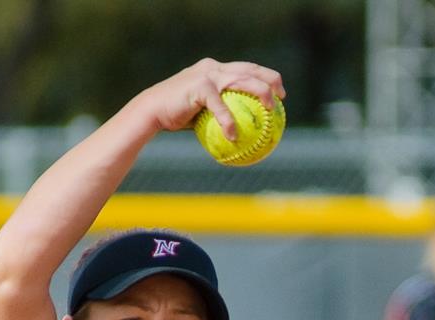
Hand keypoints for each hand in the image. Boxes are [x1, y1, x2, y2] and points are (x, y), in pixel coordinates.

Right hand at [141, 59, 285, 136]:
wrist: (153, 111)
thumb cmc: (177, 116)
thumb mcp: (202, 112)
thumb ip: (220, 113)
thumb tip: (242, 132)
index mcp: (215, 69)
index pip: (246, 68)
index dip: (265, 76)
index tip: (278, 92)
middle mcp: (213, 67)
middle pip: (249, 69)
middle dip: (270, 80)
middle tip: (281, 98)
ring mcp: (207, 74)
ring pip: (242, 80)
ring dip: (260, 94)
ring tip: (270, 112)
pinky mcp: (199, 86)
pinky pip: (220, 105)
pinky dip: (228, 121)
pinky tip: (234, 136)